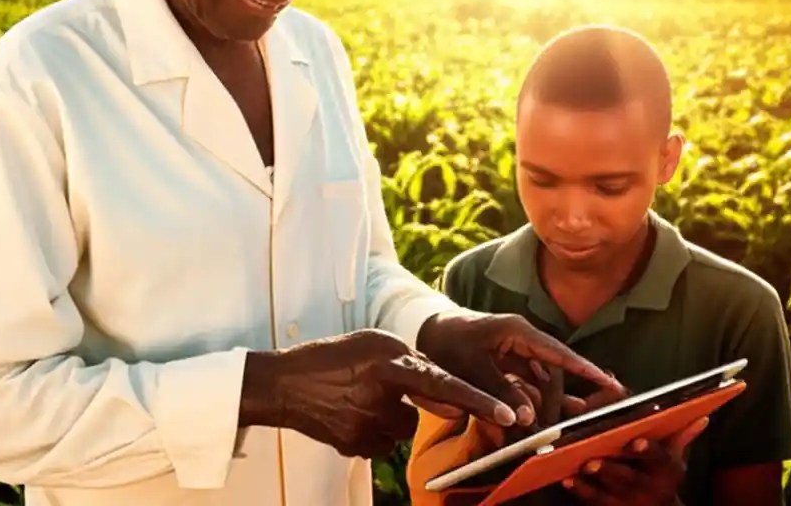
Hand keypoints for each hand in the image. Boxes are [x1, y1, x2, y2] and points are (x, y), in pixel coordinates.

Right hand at [239, 329, 517, 458]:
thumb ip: (412, 365)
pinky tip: (351, 414)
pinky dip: (374, 432)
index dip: (478, 400)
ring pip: (404, 428)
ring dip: (394, 417)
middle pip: (424, 411)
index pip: (443, 383)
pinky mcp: (355, 445)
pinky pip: (383, 444)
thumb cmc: (331, 358)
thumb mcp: (373, 345)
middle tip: (416, 395)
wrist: (282, 384)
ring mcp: (367, 424)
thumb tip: (447, 397)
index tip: (508, 415)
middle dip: (432, 406)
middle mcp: (381, 394)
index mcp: (388, 361)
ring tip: (362, 399)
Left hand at [417, 310, 625, 428]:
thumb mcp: (472, 368)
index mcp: (517, 331)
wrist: (425, 330)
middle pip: (552, 372)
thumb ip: (501, 392)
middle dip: (558, 400)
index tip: (609, 383)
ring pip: (541, 381)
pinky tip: (538, 420)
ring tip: (556, 427)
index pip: (559, 352)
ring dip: (546, 404)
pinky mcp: (508, 363)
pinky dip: (530, 401)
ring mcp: (516, 351)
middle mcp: (523, 339)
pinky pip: (527, 384)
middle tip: (566, 425)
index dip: (584, 369)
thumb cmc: (447, 342)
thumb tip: (530, 419)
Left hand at [561, 417, 708, 505]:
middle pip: (628, 478)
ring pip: (609, 492)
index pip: (658, 458)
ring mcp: (631, 502)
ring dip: (592, 482)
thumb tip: (701, 415)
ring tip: (577, 470)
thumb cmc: (662, 474)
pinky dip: (582, 491)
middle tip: (591, 460)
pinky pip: (596, 501)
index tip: (635, 442)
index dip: (647, 450)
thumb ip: (681, 434)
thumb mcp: (674, 456)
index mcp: (667, 469)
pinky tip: (568, 480)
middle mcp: (650, 488)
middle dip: (610, 469)